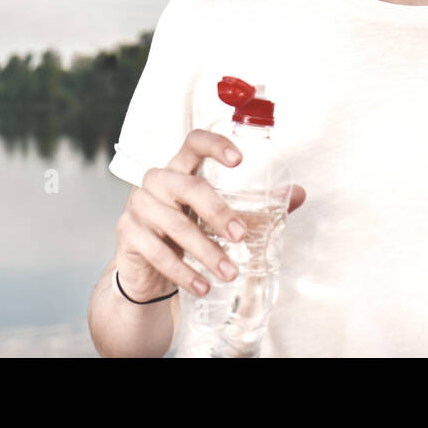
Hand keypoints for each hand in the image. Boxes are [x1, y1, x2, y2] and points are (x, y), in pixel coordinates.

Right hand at [114, 128, 306, 300]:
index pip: (194, 142)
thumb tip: (299, 194)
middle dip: (219, 213)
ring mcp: (139, 206)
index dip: (215, 146)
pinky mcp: (128, 235)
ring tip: (230, 272)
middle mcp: (157, 180)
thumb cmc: (186, 231)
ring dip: (206, 252)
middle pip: (189, 188)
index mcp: (181, 167)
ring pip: (176, 225)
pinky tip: (203, 286)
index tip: (240, 160)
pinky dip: (184, 273)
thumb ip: (256, 205)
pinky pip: (158, 253)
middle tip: (242, 236)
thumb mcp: (216, 216)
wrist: (146, 268)